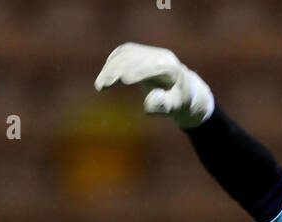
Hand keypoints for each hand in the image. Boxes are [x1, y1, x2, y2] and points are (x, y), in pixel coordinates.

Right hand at [94, 43, 213, 126]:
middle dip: (118, 69)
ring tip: (100, 86)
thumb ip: (164, 106)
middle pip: (136, 57)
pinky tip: (104, 77)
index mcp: (172, 68)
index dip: (139, 71)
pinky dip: (111, 63)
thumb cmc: (178, 101)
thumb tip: (149, 103)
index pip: (153, 66)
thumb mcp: (175, 108)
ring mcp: (150, 52)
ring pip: (127, 54)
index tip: (123, 79)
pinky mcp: (140, 53)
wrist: (181, 89)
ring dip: (110, 67)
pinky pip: (123, 53)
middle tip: (103, 85)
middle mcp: (161, 56)